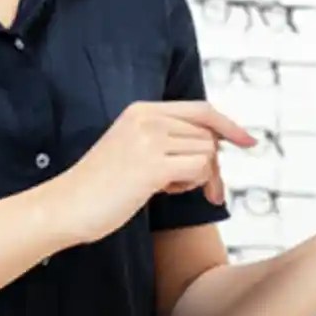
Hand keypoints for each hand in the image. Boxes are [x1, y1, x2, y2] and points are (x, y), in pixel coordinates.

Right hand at [55, 101, 255, 244]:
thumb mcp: (134, 148)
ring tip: (167, 186)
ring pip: (207, 152)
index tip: (248, 141)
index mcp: (142, 110)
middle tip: (201, 189)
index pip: (201, 110)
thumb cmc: (100, 186)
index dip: (228, 125)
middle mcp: (147, 118)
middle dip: (212, 164)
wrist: (66, 205)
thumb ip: (168, 139)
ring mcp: (149, 139)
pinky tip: (164, 191)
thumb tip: (215, 146)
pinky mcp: (151, 165)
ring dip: (197, 176)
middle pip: (208, 134)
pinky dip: (192, 184)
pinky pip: (198, 169)